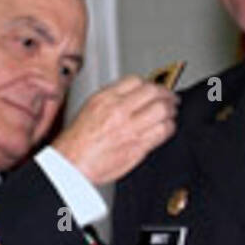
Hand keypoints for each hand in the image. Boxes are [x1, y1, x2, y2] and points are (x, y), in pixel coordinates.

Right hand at [52, 75, 178, 184]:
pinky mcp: (138, 146)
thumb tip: (134, 94)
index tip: (155, 88)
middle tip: (171, 98)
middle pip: (154, 93)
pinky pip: (162, 132)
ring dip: (171, 112)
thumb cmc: (78, 140)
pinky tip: (166, 128)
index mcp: (105, 99)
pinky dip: (169, 128)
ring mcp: (130, 129)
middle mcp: (119, 111)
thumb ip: (113, 98)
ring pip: (162, 112)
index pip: (136, 81)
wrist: (72, 164)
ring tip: (171, 113)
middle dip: (167, 95)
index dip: (150, 84)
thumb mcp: (91, 107)